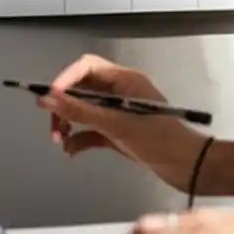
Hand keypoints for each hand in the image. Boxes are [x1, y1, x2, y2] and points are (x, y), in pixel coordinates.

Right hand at [38, 54, 206, 190]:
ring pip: (84, 111)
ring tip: (59, 139)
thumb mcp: (116, 124)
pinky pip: (91, 130)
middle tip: (53, 125)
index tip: (48, 98)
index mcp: (125, 80)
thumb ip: (80, 111)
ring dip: (68, 123)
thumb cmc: (158, 139)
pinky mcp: (118, 132)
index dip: (65, 79)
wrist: (185, 165)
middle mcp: (121, 92)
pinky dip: (79, 138)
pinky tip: (71, 151)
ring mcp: (119, 113)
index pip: (87, 67)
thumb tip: (48, 99)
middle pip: (82, 89)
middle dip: (64, 106)